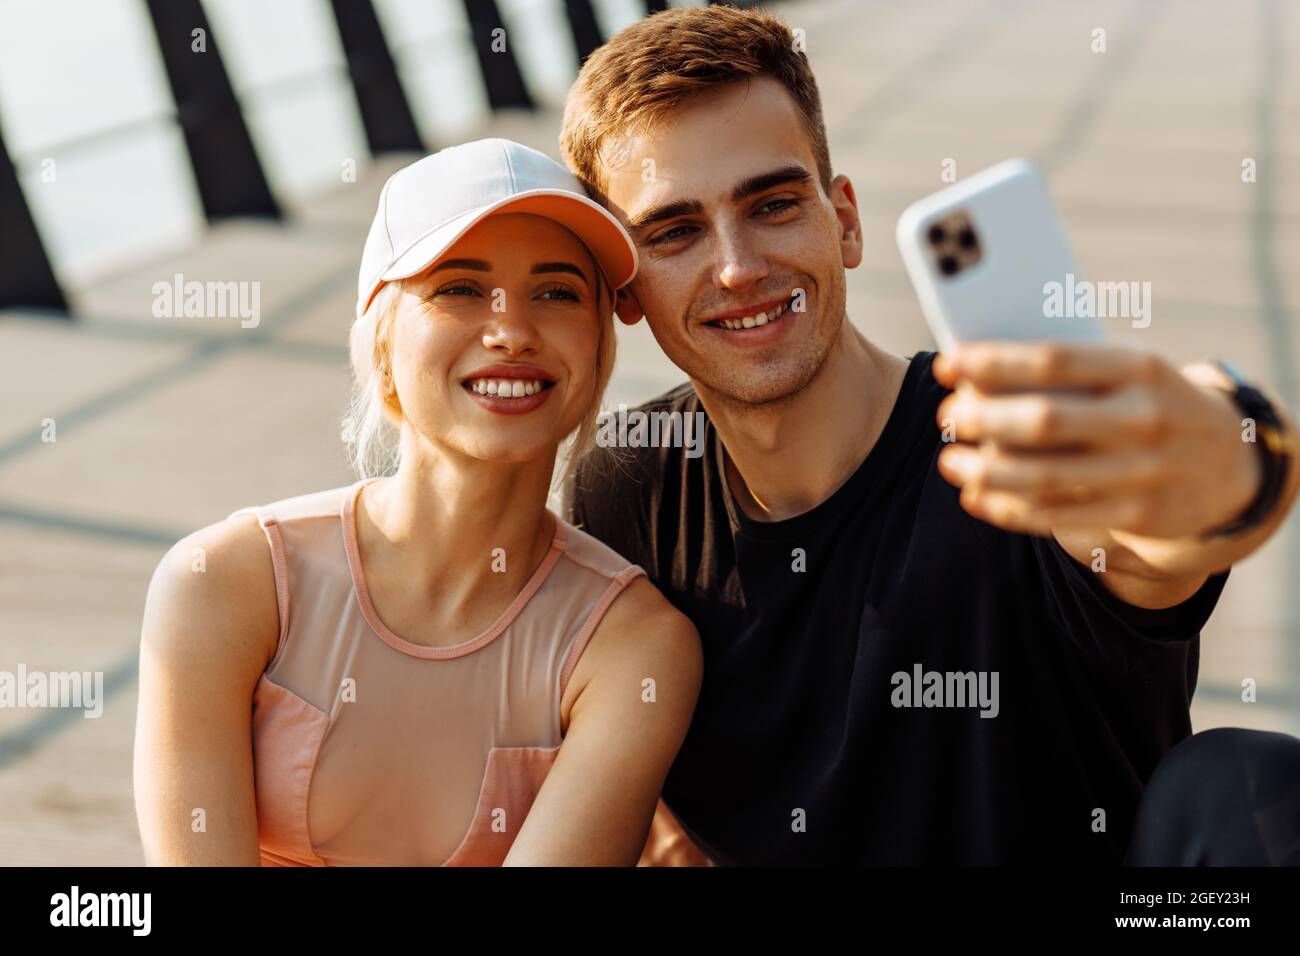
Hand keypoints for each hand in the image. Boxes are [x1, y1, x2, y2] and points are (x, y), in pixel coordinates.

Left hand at [932, 342, 1259, 540]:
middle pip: (1044, 420)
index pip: (1053, 361)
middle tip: (948, 416)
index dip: (992, 362)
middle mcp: (1145, 418)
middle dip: (983, 418)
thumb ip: (1070, 371)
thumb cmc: (1151, 402)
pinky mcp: (1137, 515)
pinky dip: (1007, 509)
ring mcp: (1143, 471)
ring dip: (984, 471)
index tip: (948, 363)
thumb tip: (977, 371)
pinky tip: (975, 496)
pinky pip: (1056, 515)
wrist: (1231, 463)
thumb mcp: (1130, 372)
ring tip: (950, 462)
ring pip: (1044, 477)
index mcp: (1140, 368)